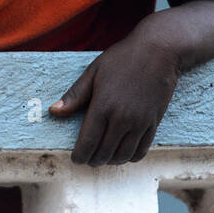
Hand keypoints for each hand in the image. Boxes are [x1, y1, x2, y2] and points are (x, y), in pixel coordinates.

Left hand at [48, 33, 180, 165]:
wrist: (160, 51)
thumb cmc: (123, 59)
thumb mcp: (93, 72)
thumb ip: (75, 95)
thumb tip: (53, 112)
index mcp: (103, 106)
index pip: (87, 143)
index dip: (79, 156)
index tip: (75, 159)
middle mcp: (121, 119)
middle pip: (104, 153)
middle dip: (93, 160)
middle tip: (87, 158)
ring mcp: (140, 122)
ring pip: (123, 156)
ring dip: (111, 161)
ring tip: (104, 157)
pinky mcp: (154, 123)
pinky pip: (142, 150)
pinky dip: (130, 156)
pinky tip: (123, 153)